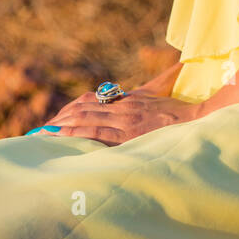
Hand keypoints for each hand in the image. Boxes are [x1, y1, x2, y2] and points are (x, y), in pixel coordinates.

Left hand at [26, 86, 201, 145]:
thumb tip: (127, 103)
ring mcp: (125, 121)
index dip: (70, 111)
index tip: (54, 120)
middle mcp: (122, 109)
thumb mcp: (157, 101)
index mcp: (128, 102)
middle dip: (60, 120)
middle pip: (82, 110)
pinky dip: (76, 134)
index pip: (91, 103)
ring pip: (85, 119)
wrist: (199, 120)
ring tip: (43, 134)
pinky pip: (97, 133)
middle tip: (40, 131)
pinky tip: (62, 137)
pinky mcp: (129, 134)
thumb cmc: (181, 114)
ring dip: (62, 126)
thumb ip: (140, 102)